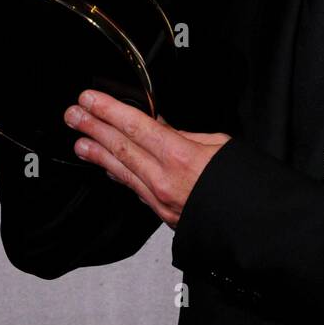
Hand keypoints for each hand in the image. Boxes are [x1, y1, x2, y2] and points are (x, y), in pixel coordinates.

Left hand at [63, 89, 229, 228]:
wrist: (251, 225)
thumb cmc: (244, 186)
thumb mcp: (220, 146)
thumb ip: (185, 135)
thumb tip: (162, 125)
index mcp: (181, 157)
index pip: (135, 127)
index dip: (108, 110)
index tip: (90, 99)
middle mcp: (164, 180)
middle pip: (120, 148)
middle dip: (93, 128)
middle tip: (73, 115)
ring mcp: (160, 200)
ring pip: (121, 171)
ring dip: (97, 154)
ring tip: (79, 142)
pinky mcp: (162, 215)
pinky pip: (133, 189)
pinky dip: (117, 174)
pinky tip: (106, 167)